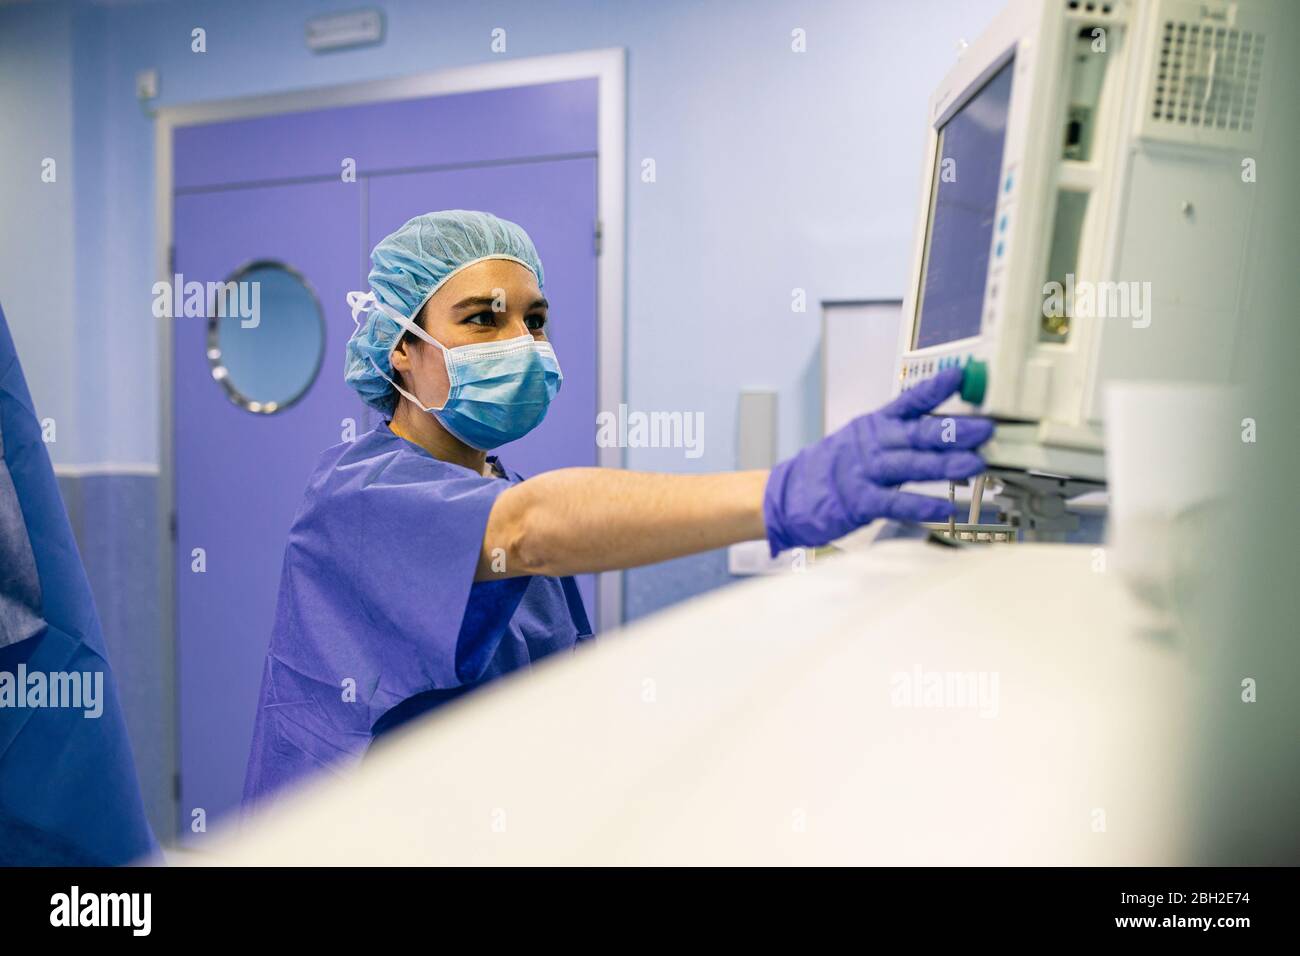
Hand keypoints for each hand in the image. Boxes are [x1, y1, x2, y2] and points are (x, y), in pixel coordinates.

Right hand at [763, 367, 993, 554]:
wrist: (790, 494)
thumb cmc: (833, 468)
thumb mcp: (863, 440)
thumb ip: (900, 435)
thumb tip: (945, 430)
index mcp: (875, 425)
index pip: (909, 401)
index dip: (934, 388)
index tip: (959, 376)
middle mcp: (873, 444)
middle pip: (917, 433)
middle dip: (955, 430)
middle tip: (985, 428)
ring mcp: (866, 472)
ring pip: (911, 465)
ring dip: (944, 464)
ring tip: (975, 465)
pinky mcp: (860, 501)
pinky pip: (895, 502)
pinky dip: (920, 505)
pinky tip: (944, 508)